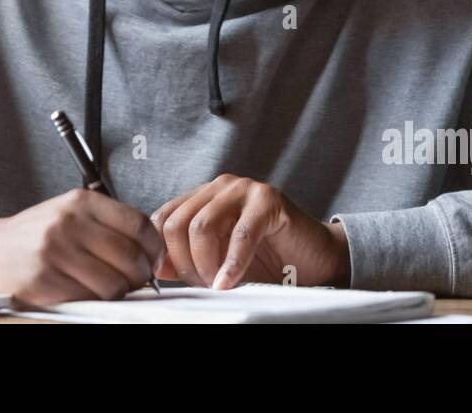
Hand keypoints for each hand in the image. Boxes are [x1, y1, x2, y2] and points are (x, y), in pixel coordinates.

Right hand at [0, 189, 164, 306]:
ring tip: (112, 287)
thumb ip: (106, 223)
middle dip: (140, 274)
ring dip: (120, 292)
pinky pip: (88, 298)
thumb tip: (149, 248)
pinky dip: (96, 301)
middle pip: (129, 256)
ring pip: (113, 283)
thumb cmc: (34, 234)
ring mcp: (56, 251)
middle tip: (137, 279)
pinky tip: (87, 292)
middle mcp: (69, 223)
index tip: (153, 258)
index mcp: (80, 201)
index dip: (153, 247)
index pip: (137, 223)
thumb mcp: (69, 213)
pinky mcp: (45, 280)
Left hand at [150, 174, 350, 288]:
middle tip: (201, 285)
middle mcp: (219, 187)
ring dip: (205, 264)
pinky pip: (240, 235)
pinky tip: (229, 282)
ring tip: (216, 284)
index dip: (162, 252)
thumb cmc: (267, 261)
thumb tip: (157, 268)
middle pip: (178, 223)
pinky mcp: (269, 200)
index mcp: (203, 197)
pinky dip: (231, 265)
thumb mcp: (218, 262)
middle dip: (184, 262)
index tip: (171, 279)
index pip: (163, 218)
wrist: (314, 259)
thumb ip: (188, 260)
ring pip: (202, 227)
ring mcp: (244, 188)